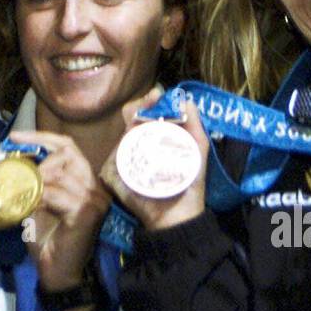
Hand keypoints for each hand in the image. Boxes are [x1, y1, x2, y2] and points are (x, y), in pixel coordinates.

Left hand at [8, 130, 110, 294]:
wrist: (57, 273)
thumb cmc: (48, 239)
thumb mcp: (36, 203)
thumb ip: (31, 181)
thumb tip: (8, 160)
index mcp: (85, 181)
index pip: (68, 146)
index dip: (41, 137)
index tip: (15, 138)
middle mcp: (95, 187)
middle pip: (64, 156)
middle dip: (35, 165)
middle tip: (14, 177)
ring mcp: (94, 199)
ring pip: (58, 174)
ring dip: (32, 184)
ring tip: (17, 197)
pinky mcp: (86, 212)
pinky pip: (54, 194)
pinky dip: (36, 199)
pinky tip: (27, 209)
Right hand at [100, 87, 208, 231]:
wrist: (178, 215)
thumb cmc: (189, 182)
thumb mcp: (198, 149)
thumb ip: (195, 124)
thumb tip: (186, 99)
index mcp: (153, 138)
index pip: (145, 113)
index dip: (148, 102)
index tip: (156, 96)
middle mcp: (136, 146)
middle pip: (129, 119)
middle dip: (139, 108)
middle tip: (150, 103)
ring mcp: (123, 160)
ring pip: (122, 136)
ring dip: (133, 128)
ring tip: (145, 125)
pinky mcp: (113, 176)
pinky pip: (113, 159)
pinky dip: (122, 153)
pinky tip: (132, 149)